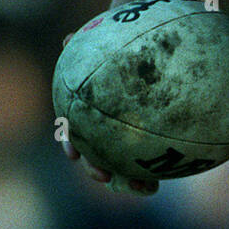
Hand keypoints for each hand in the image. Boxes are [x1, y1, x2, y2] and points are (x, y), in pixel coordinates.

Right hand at [59, 32, 158, 194]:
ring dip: (128, 184)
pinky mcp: (153, 151)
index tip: (74, 154)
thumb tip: (67, 40)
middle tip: (105, 177)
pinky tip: (159, 183)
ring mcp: (130, 144)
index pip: (76, 134)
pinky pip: (150, 169)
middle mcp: (109, 132)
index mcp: (94, 114)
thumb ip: (91, 45)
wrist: (161, 52)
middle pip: (96, 158)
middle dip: (98, 170)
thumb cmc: (130, 44)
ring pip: (122, 170)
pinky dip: (150, 179)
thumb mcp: (112, 41)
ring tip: (143, 188)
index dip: (72, 146)